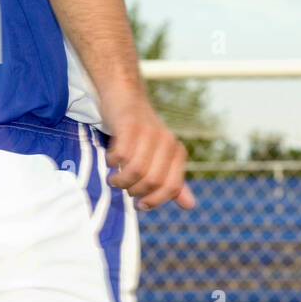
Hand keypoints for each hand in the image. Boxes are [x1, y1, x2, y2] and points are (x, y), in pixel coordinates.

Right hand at [103, 95, 195, 211]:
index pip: (172, 186)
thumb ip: (173, 182)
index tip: (141, 205)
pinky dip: (112, 162)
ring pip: (136, 170)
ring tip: (114, 179)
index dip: (156, 200)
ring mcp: (149, 132)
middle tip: (124, 188)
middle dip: (135, 191)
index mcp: (177, 152)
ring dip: (121, 181)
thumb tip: (190, 205)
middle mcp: (167, 142)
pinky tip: (110, 160)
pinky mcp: (129, 125)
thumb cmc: (142, 133)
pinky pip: (121, 155)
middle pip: (153, 181)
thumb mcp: (161, 158)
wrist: (125, 96)